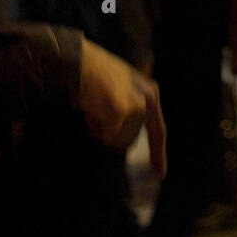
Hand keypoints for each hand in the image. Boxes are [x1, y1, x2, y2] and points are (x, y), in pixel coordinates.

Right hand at [76, 38, 167, 177]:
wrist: (76, 61)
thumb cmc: (92, 73)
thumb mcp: (120, 88)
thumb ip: (129, 108)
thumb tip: (126, 140)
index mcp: (150, 92)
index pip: (158, 130)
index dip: (158, 154)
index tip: (160, 175)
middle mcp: (148, 98)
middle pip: (130, 139)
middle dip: (110, 131)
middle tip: (98, 108)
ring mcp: (137, 105)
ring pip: (116, 140)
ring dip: (101, 127)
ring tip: (95, 103)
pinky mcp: (122, 112)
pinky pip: (105, 135)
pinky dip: (94, 126)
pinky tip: (91, 106)